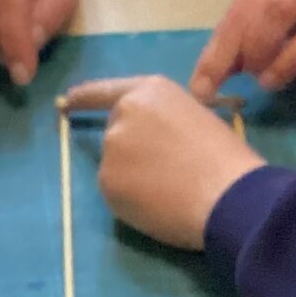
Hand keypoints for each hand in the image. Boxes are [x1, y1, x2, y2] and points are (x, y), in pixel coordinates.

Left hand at [62, 76, 262, 249]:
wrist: (229, 195)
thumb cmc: (225, 157)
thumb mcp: (195, 118)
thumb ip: (162, 121)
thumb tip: (149, 141)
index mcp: (149, 92)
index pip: (105, 92)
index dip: (84, 97)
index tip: (66, 102)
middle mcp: (123, 114)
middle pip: (114, 134)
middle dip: (131, 151)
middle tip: (166, 171)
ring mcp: (111, 148)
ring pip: (115, 167)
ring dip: (133, 178)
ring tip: (171, 190)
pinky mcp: (107, 182)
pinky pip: (116, 193)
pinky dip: (132, 201)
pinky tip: (160, 205)